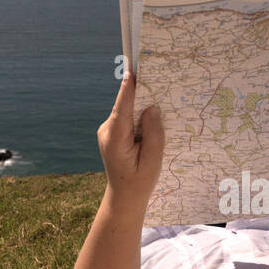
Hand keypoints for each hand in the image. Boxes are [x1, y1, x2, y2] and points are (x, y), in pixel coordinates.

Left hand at [97, 70, 162, 210]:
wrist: (124, 196)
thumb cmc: (139, 182)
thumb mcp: (152, 161)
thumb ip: (153, 135)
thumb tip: (152, 108)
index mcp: (115, 139)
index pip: (122, 109)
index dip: (128, 90)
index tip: (131, 71)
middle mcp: (107, 130)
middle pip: (126, 106)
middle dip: (142, 95)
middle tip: (159, 79)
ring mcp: (108, 130)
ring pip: (128, 111)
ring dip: (142, 107)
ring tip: (161, 101)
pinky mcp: (113, 131)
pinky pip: (127, 117)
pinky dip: (139, 116)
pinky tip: (152, 121)